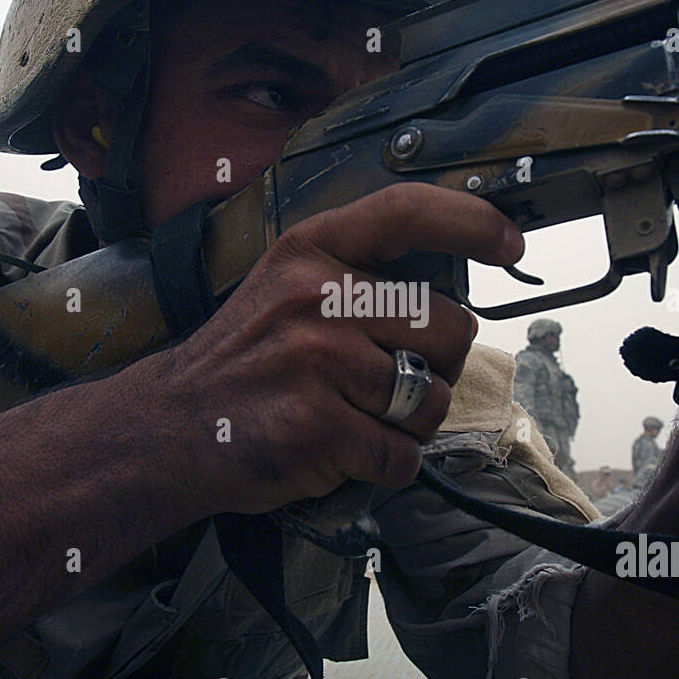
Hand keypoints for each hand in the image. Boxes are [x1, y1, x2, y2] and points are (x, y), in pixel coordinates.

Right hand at [119, 182, 521, 517]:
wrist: (168, 429)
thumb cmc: (243, 362)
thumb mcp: (284, 288)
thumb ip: (354, 276)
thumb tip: (449, 294)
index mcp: (310, 252)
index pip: (407, 212)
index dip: (473, 223)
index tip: (510, 245)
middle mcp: (317, 296)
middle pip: (449, 324)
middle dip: (439, 362)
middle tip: (393, 380)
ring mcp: (319, 361)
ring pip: (433, 397)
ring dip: (410, 421)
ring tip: (358, 418)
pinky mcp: (320, 426)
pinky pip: (402, 455)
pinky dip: (385, 466)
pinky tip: (342, 452)